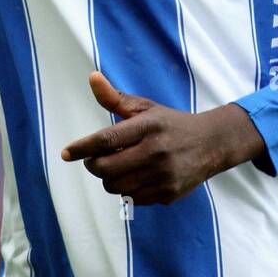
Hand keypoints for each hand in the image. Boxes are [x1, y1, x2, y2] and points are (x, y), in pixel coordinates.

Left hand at [60, 72, 265, 206]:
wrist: (212, 144)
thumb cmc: (170, 124)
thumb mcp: (146, 108)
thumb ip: (115, 98)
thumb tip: (92, 77)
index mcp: (148, 126)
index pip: (106, 140)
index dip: (82, 148)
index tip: (65, 153)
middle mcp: (156, 151)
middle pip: (105, 168)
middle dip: (93, 165)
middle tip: (95, 158)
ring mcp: (163, 176)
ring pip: (115, 187)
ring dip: (108, 178)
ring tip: (118, 167)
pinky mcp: (168, 194)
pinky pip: (131, 199)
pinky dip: (126, 190)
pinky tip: (136, 177)